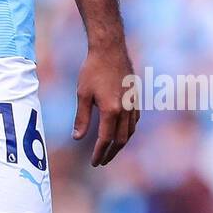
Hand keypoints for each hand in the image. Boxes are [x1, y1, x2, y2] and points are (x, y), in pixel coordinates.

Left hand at [72, 41, 138, 166]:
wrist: (110, 50)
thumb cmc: (92, 70)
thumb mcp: (82, 94)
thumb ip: (81, 118)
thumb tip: (77, 138)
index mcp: (111, 110)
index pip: (105, 139)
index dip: (99, 153)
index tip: (94, 162)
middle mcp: (125, 110)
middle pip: (121, 140)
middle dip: (111, 153)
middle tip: (102, 161)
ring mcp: (133, 104)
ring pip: (130, 131)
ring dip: (121, 144)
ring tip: (111, 150)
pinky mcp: (135, 98)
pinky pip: (135, 121)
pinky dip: (128, 131)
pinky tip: (121, 132)